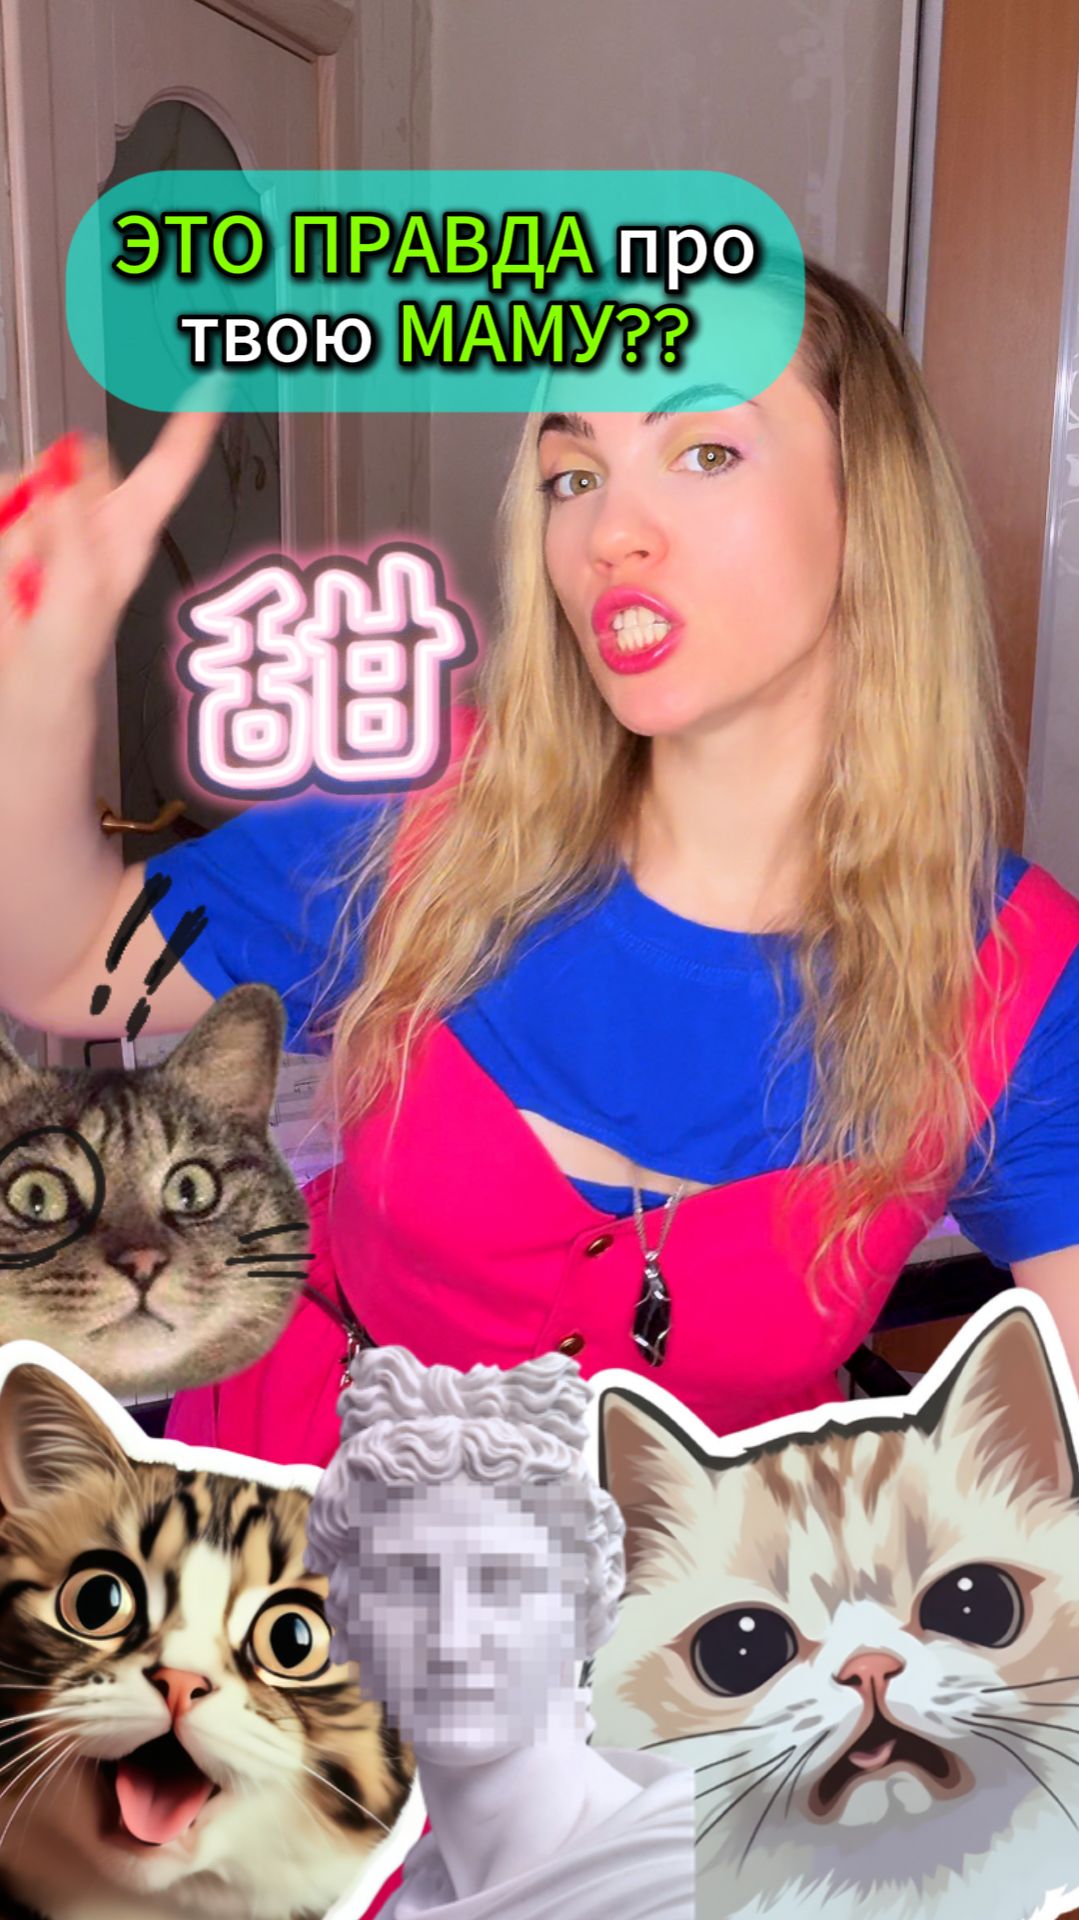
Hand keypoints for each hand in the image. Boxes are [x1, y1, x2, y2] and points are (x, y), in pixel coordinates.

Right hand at [0, 409, 221, 688]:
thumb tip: (65, 471)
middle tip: (44, 555)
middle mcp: (98, 514)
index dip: (191, 425)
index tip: (214, 386)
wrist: (30, 671)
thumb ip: (70, 525)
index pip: (172, 465)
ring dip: (18, 525)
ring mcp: (57, 517)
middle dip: (50, 493)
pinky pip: (1, 493)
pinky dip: (0, 530)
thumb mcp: (79, 589)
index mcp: (134, 528)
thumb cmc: (70, 646)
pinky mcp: (20, 520)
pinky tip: (13, 569)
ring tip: (29, 576)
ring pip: (27, 478)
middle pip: (74, 458)